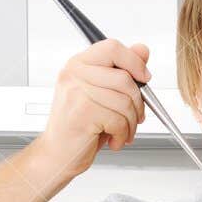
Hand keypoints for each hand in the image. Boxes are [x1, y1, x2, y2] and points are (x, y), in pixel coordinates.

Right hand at [29, 38, 150, 180]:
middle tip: (135, 118)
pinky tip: (113, 140)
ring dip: (131, 124)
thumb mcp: (104, 95)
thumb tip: (142, 50)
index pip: (112, 47)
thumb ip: (123, 70)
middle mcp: (74, 74)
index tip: (144, 78)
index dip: (134, 62)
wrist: (57, 154)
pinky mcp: (82, 112)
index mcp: (79, 64)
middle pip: (124, 78)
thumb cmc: (80, 127)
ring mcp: (76, 91)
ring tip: (122, 132)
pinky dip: (122, 135)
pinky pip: (118, 120)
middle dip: (138, 104)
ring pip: (125, 102)